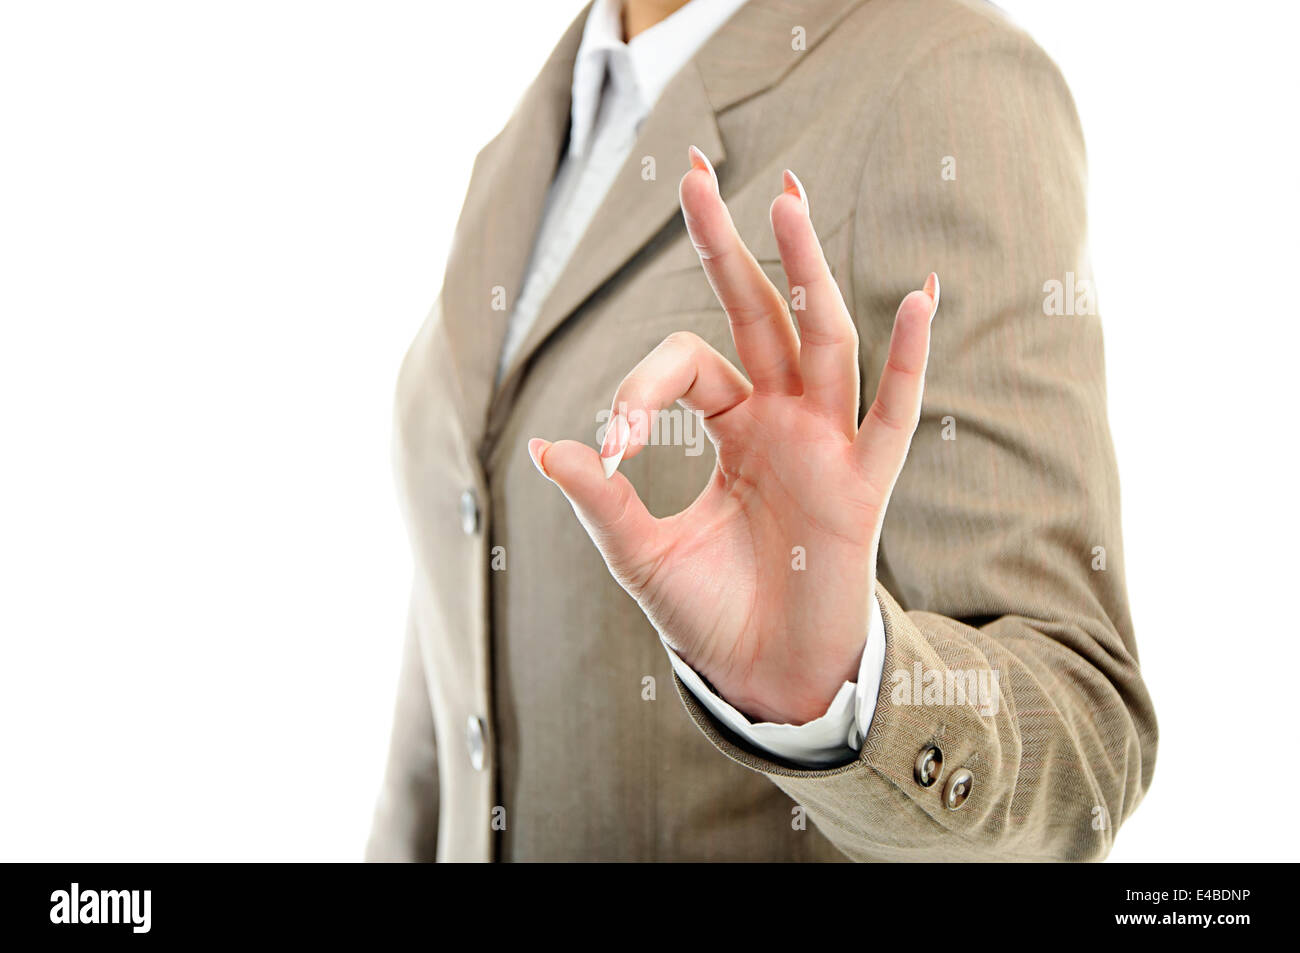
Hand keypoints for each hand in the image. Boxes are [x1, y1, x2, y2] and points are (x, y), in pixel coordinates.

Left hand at [527, 148, 937, 724]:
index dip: (640, 391)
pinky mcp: (863, 484)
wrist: (763, 676)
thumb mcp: (640, 553)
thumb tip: (543, 445)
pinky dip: (909, 359)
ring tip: (784, 198)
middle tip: (695, 171)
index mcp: (732, 426)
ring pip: (821, 339)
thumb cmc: (708, 612)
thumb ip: (601, 499)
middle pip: (757, 313)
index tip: (611, 451)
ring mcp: (826, 444)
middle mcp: (782, 420)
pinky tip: (921, 296)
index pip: (686, 368)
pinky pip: (892, 414)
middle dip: (727, 244)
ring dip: (804, 271)